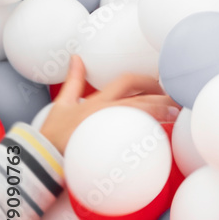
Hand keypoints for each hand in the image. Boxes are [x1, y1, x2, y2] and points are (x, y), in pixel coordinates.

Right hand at [39, 55, 179, 153]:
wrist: (40, 162)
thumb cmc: (51, 135)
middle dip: (162, 98)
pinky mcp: (107, 150)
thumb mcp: (60, 105)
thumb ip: (73, 81)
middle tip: (178, 102)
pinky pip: (132, 141)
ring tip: (176, 116)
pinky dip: (147, 136)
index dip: (147, 80)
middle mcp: (105, 113)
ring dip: (160, 114)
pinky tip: (161, 139)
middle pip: (141, 100)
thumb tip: (76, 57)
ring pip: (140, 117)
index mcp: (97, 101)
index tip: (160, 85)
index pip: (127, 82)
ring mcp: (107, 131)